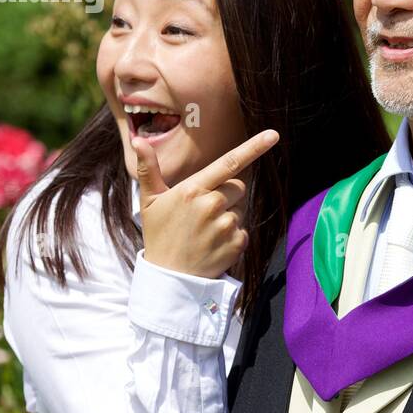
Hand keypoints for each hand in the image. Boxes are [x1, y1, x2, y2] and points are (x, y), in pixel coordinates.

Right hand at [132, 130, 279, 278]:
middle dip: (227, 194)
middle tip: (204, 213)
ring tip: (206, 231)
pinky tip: (214, 244)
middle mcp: (211, 205)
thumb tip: (138, 141)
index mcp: (192, 190)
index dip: (254, 147)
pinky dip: (233, 236)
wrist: (170, 278)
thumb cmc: (160, 234)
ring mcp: (225, 225)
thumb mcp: (150, 201)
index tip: (273, 135)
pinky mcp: (236, 243)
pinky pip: (243, 230)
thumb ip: (149, 170)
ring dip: (229, 215)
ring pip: (241, 208)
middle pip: (238, 186)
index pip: (228, 163)